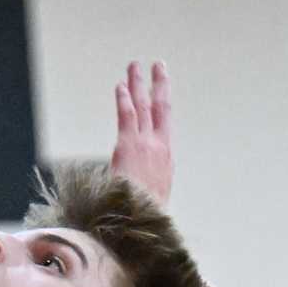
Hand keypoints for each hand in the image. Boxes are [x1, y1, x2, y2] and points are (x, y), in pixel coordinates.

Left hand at [110, 60, 173, 206]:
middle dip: (158, 84)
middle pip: (160, 108)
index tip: (162, 90)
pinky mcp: (129, 145)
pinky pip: (127, 116)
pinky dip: (124, 99)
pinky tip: (121, 85)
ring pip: (143, 106)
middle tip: (157, 66)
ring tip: (135, 66)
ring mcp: (145, 144)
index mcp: (166, 159)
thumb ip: (148, 182)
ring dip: (138, 84)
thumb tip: (140, 183)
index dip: (163, 104)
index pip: (165, 124)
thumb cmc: (145, 213)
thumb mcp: (154, 197)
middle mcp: (159, 147)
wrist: (142, 220)